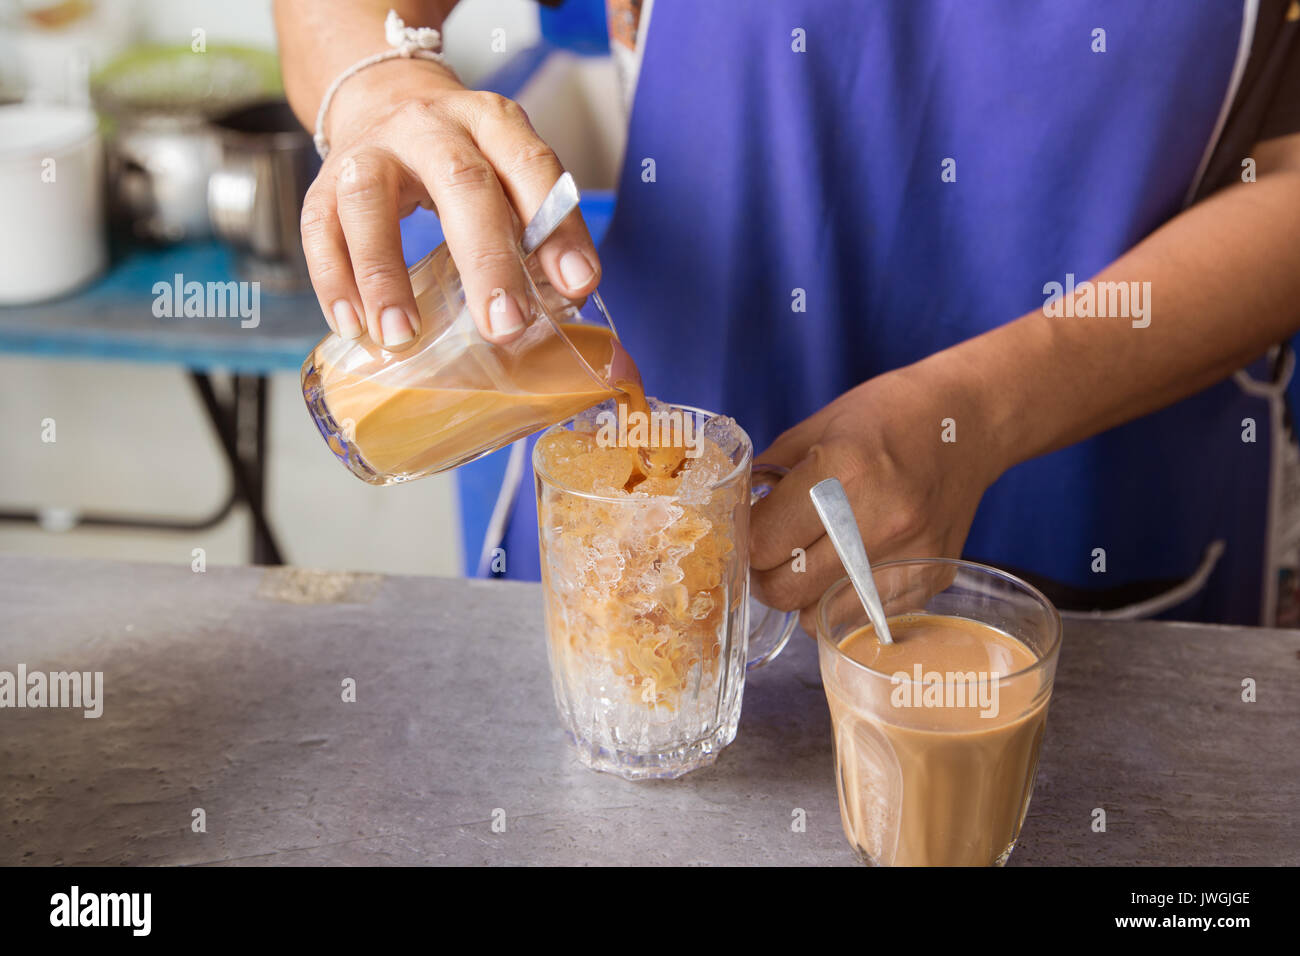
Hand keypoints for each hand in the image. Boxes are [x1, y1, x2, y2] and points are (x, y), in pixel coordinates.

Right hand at [299, 58, 600, 347]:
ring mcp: (372, 150)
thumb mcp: (507, 174)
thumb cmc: (463, 159)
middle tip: (503, 326)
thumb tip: (568, 296)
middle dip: (486, 260)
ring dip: (384, 276)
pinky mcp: (324, 181)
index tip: (576, 284)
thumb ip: (536, 226)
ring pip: (368, 203)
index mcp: (492, 122)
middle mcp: (432, 126)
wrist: (385, 101)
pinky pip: (320, 230)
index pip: (531, 165)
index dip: (556, 226)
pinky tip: (353, 326)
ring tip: (402, 337)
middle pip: (461, 184)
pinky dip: (334, 281)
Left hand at [749, 359, 1007, 635]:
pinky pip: (862, 616)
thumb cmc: (890, 414)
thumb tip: (734, 514)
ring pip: (819, 616)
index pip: (763, 544)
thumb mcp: (817, 427)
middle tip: (772, 553)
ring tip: (811, 560)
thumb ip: (769, 473)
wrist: (973, 420)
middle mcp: (877, 522)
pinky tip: (850, 564)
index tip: (750, 531)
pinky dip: (844, 600)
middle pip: (785, 590)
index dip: (746, 541)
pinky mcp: (929, 580)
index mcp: (841, 474)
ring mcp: (908, 558)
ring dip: (803, 594)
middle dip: (766, 575)